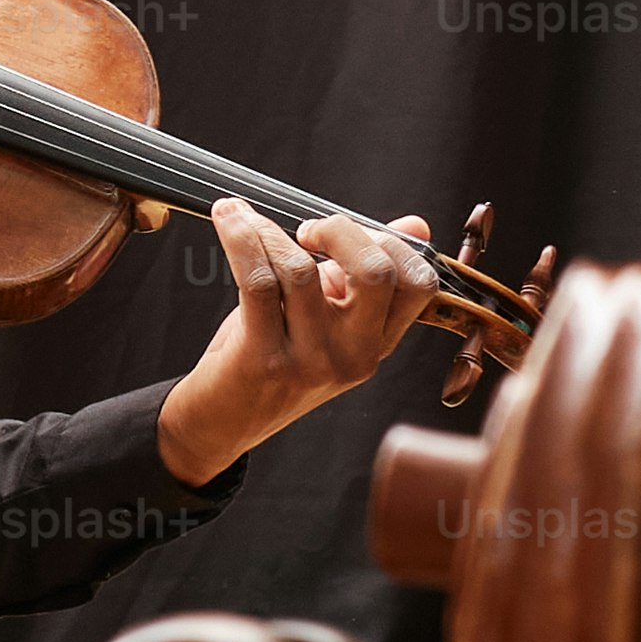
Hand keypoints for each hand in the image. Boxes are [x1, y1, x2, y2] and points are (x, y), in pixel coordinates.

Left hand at [160, 202, 443, 482]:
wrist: (222, 422)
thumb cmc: (273, 358)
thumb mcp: (328, 319)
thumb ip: (363, 274)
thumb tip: (416, 226)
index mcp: (377, 343)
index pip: (418, 284)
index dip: (389, 243)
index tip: (347, 234)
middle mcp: (353, 356)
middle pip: (376, 272)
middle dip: (341, 230)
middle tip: (306, 230)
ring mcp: (311, 362)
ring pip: (301, 269)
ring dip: (266, 230)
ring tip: (242, 219)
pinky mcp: (264, 359)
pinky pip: (258, 281)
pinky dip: (240, 239)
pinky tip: (227, 220)